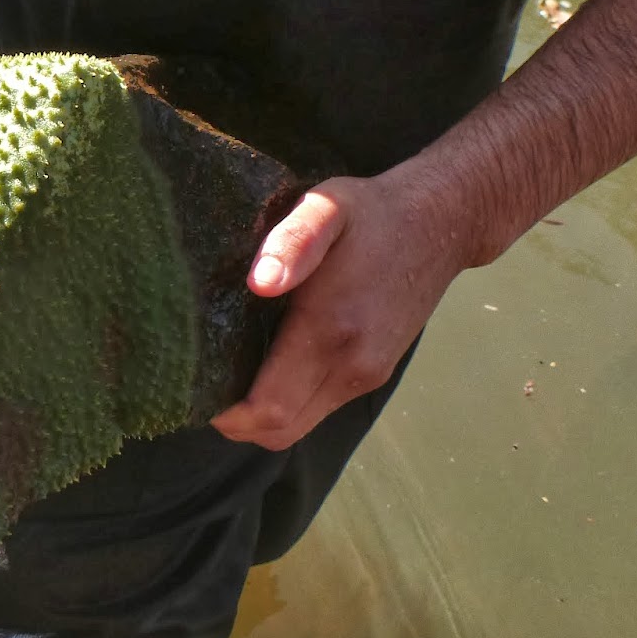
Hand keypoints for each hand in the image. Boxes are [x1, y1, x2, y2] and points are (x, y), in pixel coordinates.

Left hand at [210, 171, 470, 449]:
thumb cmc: (372, 212)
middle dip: (235, 422)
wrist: (443, 223)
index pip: (268, 409)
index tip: (193, 388)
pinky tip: (264, 365)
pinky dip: (286, 402)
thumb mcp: (328, 206)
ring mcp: (367, 374)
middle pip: (280, 431)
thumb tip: (260, 282)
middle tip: (202, 384)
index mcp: (332, 330)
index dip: (225, 414)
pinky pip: (318, 408)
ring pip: (299, 426)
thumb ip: (294, 241)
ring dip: (260, 415)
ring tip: (226, 375)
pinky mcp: (373, 373)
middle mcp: (352, 365)